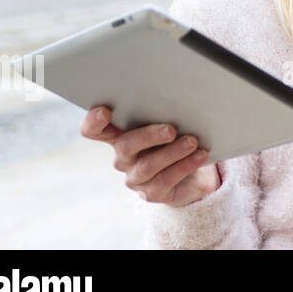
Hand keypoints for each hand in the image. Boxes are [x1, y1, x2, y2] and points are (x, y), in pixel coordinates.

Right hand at [80, 105, 220, 206]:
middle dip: (148, 136)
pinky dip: (184, 166)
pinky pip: (165, 180)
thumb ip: (164, 114)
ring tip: (192, 142)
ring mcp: (135, 177)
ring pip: (147, 166)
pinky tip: (199, 155)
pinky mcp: (152, 193)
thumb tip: (179, 98)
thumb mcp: (169, 124)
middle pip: (124, 146)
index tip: (105, 111)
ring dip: (172, 152)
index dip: (93, 122)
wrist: (194, 174)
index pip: (95, 130)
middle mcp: (124, 157)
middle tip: (171, 130)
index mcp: (121, 135)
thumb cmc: (178, 140)